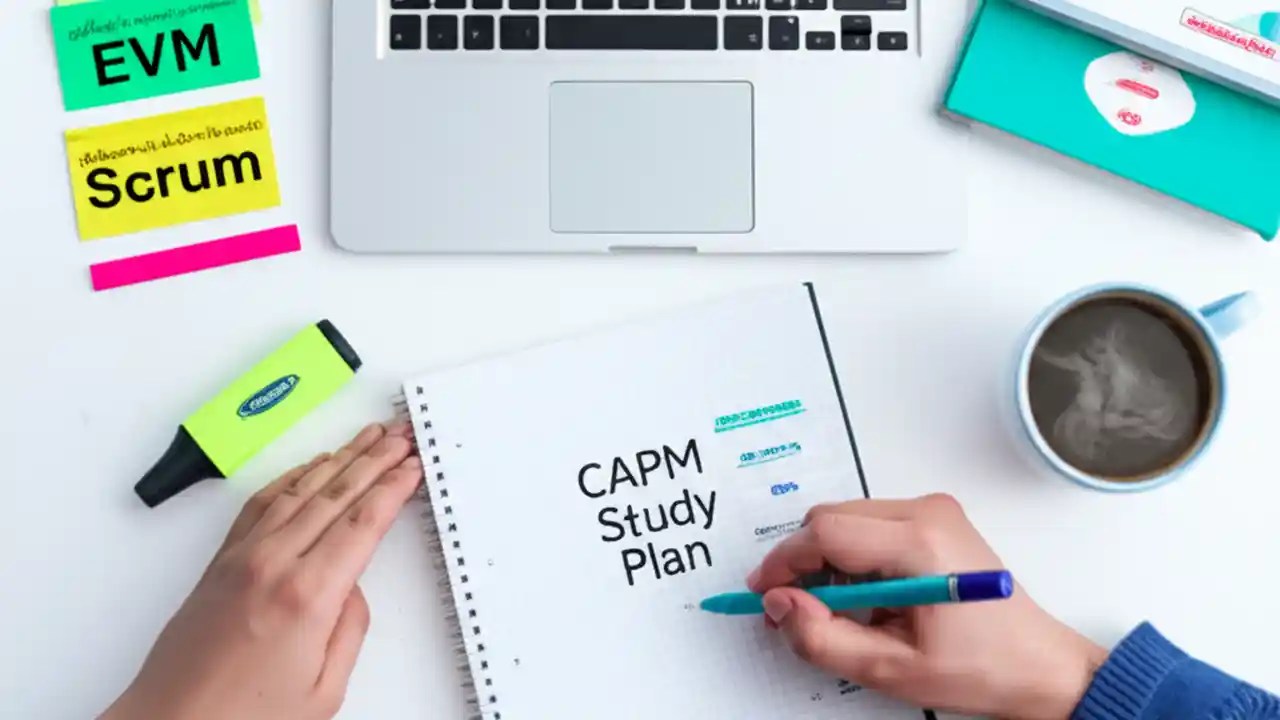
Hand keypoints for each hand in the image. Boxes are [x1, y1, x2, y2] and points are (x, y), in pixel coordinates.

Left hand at [102, 422, 422, 719]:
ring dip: (339, 459)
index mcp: (307, 596)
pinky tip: (311, 466)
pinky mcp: (221, 562)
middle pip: (336, 494)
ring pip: (301, 490)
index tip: (411, 466)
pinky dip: (292, 477)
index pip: (362, 523)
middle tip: (399, 436)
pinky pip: (262, 503)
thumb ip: (349, 630)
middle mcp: (273, 564)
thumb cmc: (239, 718)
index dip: (392, 488)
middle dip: (374, 459)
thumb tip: (353, 587)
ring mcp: (243, 558)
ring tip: (366, 438)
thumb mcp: (323, 690)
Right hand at [747, 494, 1107, 719]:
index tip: (764, 594)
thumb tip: (780, 605)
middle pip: (831, 519)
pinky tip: (867, 598)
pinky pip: (870, 524)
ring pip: (846, 520)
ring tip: (841, 612)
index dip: (784, 563)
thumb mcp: (893, 670)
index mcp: (920, 544)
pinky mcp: (936, 519)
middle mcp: (927, 514)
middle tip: (794, 609)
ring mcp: (934, 512)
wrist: (1041, 668)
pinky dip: (852, 557)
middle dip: (802, 562)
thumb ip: (824, 638)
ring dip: (828, 562)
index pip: (825, 533)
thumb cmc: (984, 670)